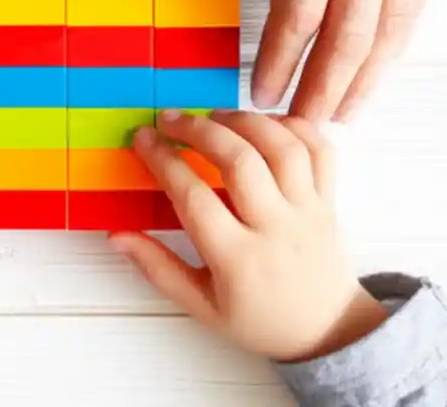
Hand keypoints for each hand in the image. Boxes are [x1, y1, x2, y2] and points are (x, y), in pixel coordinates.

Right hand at [111, 109, 385, 362]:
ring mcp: (308, 212)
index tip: (144, 139)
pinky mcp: (329, 201)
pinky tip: (265, 124)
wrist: (327, 331)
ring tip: (216, 116)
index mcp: (237, 260)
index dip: (164, 162)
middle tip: (172, 118)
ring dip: (246, 121)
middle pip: (240, 161)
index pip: (194, 198)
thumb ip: (158, 269)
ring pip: (282, 148)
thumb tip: (117, 236)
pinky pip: (320, 151)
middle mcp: (276, 229)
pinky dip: (294, 127)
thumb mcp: (202, 307)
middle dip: (199, 130)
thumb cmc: (260, 321)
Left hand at [114, 0, 446, 120]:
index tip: (258, 92)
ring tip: (348, 109)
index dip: (279, 57)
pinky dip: (405, 24)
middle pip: (353, 26)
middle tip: (303, 126)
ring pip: (396, 13)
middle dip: (326, 86)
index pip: (300, 3)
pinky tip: (391, 46)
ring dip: (370, 70)